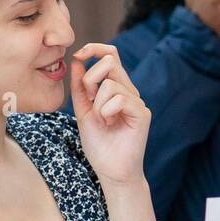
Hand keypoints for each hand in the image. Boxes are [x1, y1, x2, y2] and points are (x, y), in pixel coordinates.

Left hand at [70, 42, 149, 187]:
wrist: (111, 171)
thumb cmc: (99, 145)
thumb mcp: (83, 111)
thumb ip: (80, 88)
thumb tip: (77, 60)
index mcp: (116, 89)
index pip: (110, 55)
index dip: (94, 48)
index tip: (79, 55)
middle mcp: (129, 92)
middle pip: (110, 62)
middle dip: (90, 79)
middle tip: (89, 102)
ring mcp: (137, 102)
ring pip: (110, 84)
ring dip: (98, 104)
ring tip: (103, 121)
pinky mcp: (142, 113)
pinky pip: (119, 99)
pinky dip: (107, 111)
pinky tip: (110, 125)